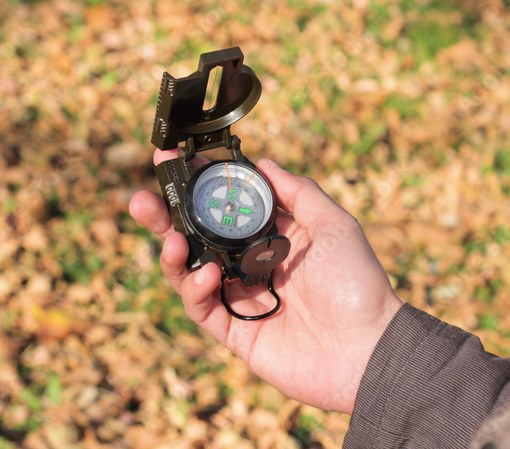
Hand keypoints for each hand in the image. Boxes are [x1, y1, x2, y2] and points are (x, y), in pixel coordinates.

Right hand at [128, 151, 402, 413]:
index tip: (172, 161)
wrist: (368, 348)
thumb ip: (297, 192)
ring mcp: (241, 297)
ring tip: (170, 238)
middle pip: (198, 236)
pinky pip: (202, 307)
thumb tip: (262, 163)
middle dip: (166, 217)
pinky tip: (206, 274)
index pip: (227, 205)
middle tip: (142, 199)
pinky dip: (196, 288)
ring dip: (173, 252)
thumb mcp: (334, 224)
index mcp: (276, 235)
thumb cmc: (357, 283)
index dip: (200, 186)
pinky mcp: (235, 331)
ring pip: (191, 271)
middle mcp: (253, 263)